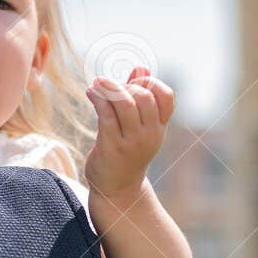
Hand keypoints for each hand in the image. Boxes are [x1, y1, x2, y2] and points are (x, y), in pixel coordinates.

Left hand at [83, 65, 174, 200]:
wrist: (118, 189)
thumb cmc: (127, 152)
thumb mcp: (139, 125)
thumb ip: (139, 95)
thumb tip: (141, 67)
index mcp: (159, 127)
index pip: (166, 96)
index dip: (150, 82)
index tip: (133, 82)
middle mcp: (149, 134)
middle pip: (145, 97)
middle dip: (126, 85)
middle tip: (110, 85)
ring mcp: (131, 142)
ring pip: (125, 104)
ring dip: (109, 88)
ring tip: (97, 83)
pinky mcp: (112, 147)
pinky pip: (106, 115)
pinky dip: (97, 98)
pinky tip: (91, 93)